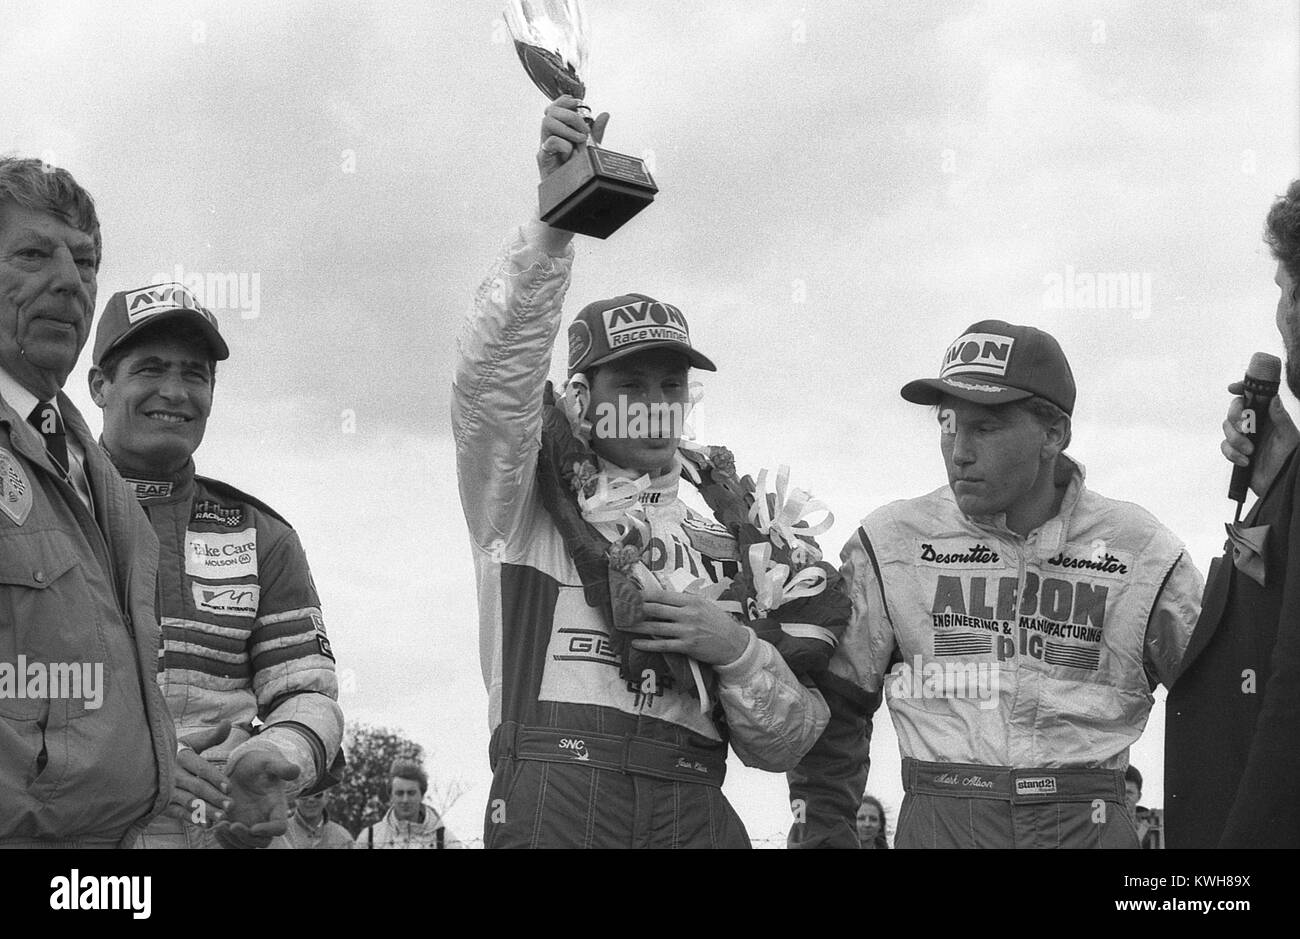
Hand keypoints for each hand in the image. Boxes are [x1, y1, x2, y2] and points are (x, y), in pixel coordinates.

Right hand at [163, 720, 231, 825]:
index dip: (215, 778)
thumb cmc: (177, 751)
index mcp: (181, 756)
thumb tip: (228, 723)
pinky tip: (206, 824)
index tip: (229, 787)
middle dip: (215, 797)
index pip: (201, 768)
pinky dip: (192, 819)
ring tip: (221, 817)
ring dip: (205, 810)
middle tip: (231, 806)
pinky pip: (177, 813)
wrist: (148, 763)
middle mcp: (172, 773)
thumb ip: (212, 736)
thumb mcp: (193, 741)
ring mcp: (165, 789)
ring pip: (188, 801)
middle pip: (196, 787)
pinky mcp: (162, 802)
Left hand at [212, 749, 299, 848]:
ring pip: (245, 846)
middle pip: (261, 842)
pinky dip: (224, 840)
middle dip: (246, 838)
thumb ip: (281, 767)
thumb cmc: (259, 764)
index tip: (254, 827)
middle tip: (232, 825)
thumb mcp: (269, 762)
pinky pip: (232, 842)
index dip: (269, 830)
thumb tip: (295, 771)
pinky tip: (216, 827)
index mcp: (277, 807)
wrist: (244, 767)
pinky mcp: (236, 825)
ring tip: (220, 825)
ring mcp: (250, 824)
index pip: (279, 827)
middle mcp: (265, 820)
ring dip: (232, 841)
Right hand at [538, 94, 608, 181]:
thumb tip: (604, 115)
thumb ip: (596, 131)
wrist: (570, 191)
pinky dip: (564, 144)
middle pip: (551, 110)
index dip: (565, 101)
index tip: (579, 105)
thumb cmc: (576, 169)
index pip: (556, 105)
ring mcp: (545, 145)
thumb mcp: (590, 147)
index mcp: (559, 129)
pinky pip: (550, 141)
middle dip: (571, 115)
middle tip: (584, 129)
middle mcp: (550, 134)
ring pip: (547, 122)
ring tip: (579, 140)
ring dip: (567, 128)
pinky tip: (570, 152)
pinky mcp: (544, 157)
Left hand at [624, 584, 750, 666]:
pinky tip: (636, 643)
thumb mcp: (704, 605)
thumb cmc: (718, 623)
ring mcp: (687, 630)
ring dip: (637, 626)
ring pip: (656, 627)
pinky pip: (662, 645)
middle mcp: (688, 613)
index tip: (632, 593)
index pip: (662, 595)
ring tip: (624, 625)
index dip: (644, 594)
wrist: (734, 644)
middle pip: (655, 609)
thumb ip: (686, 601)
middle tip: (622, 608)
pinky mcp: (687, 646)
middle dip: (636, 608)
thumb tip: (664, 597)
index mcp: (691, 600)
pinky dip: (647, 644)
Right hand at [1222, 381, 1299, 495]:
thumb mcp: (1289, 438)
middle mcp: (1255, 425)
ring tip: (1250, 451)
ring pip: (1227, 429)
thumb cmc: (1290, 461)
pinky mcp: (1236, 453)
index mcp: (1268, 417)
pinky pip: (1225, 447)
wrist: (1281, 485)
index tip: (1232, 388)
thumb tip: (1273, 398)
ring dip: (1236, 440)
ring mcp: (1244, 438)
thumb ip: (1280, 418)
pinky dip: (1232, 454)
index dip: (1241, 389)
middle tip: (1244, 428)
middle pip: (1234, 410)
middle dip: (1234, 417)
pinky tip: (1246, 462)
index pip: (1253, 397)